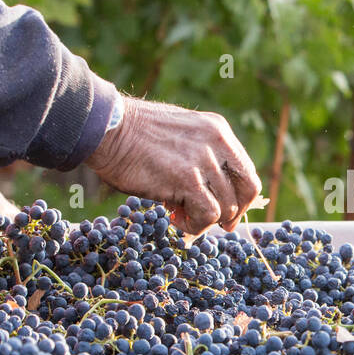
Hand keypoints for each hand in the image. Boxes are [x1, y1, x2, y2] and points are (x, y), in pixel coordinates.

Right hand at [86, 97, 262, 235]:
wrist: (106, 129)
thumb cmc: (133, 135)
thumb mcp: (180, 136)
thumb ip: (200, 157)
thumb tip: (208, 193)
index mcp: (218, 130)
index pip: (246, 171)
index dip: (240, 198)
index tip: (226, 212)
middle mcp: (217, 142)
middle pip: (247, 190)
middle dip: (232, 213)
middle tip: (214, 223)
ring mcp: (204, 160)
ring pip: (227, 206)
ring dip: (204, 220)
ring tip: (178, 215)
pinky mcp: (187, 179)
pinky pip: (208, 214)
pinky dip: (194, 225)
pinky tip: (174, 218)